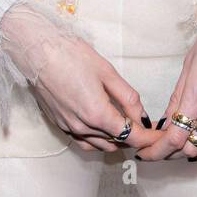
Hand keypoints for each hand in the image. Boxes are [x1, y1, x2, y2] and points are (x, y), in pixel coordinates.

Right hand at [0, 1, 151, 154]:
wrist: (36, 51)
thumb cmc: (71, 55)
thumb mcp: (107, 72)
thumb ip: (127, 97)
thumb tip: (142, 116)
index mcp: (97, 114)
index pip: (130, 136)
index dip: (148, 138)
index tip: (160, 136)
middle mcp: (82, 127)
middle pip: (116, 143)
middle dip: (134, 138)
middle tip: (146, 127)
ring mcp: (68, 128)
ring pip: (99, 145)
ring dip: (115, 140)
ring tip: (126, 125)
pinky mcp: (59, 124)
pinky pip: (83, 141)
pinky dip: (97, 138)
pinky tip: (103, 125)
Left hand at [134, 0, 196, 161]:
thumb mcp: (190, 61)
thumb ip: (178, 95)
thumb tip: (166, 120)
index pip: (176, 135)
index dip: (158, 148)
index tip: (147, 150)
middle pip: (192, 145)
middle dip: (172, 152)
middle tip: (162, 147)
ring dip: (194, 151)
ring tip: (182, 146)